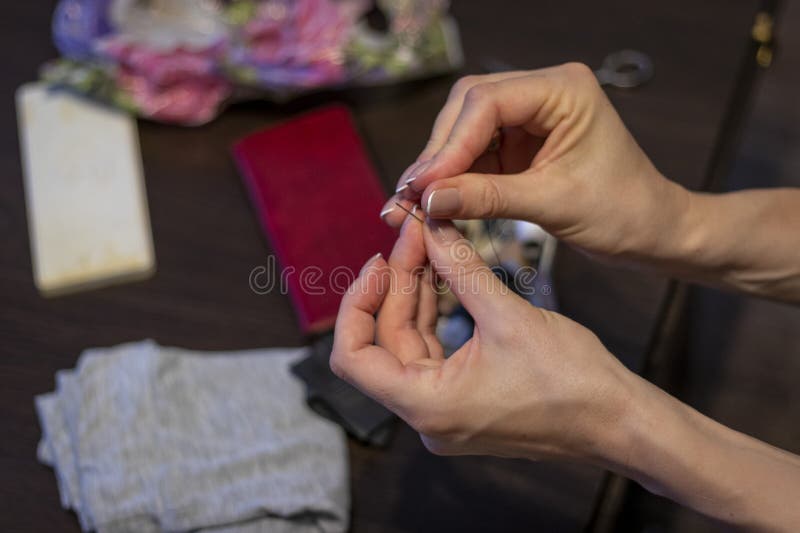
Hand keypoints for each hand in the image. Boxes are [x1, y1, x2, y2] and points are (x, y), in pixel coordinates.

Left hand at [331, 213, 634, 459]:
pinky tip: (442, 276)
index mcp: (427, 405)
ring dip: (416, 294)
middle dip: (398, 283)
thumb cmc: (572, 381)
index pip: (351, 358)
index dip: (356, 305)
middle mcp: (427, 416)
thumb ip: (461, 269)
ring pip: (409, 344)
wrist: (617, 422)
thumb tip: (432, 228)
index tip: (379, 263)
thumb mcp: (508, 316)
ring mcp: (444, 411)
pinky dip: (434, 314)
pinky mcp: (463, 401)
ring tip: (431, 245)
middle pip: (384, 341)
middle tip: (418, 234)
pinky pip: (433, 353)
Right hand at [382, 63, 690, 262]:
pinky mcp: (520, 141)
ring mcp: (530, 115)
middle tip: (409, 195)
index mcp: (564, 90)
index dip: (450, 145)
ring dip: (441, 166)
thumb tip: (429, 198)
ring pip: (465, 127)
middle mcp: (544, 92)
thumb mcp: (553, 205)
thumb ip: (488, 198)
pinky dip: (455, 176)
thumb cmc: (623, 211)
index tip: (422, 184)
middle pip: (469, 108)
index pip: (488, 103)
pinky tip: (437, 199)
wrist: (650, 230)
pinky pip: (476, 151)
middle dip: (439, 153)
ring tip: (415, 202)